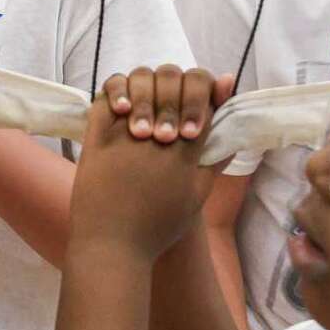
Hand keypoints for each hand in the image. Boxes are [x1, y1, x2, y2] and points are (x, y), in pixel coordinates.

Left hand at [70, 66, 232, 261]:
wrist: (113, 247)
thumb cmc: (158, 227)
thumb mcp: (197, 194)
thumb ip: (216, 159)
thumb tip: (233, 130)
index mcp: (186, 152)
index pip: (203, 96)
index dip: (204, 90)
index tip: (199, 95)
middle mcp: (158, 139)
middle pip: (174, 82)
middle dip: (176, 85)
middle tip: (170, 100)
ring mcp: (125, 136)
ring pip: (140, 82)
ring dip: (147, 87)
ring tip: (146, 104)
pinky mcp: (96, 139)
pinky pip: (105, 99)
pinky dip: (116, 93)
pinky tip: (123, 106)